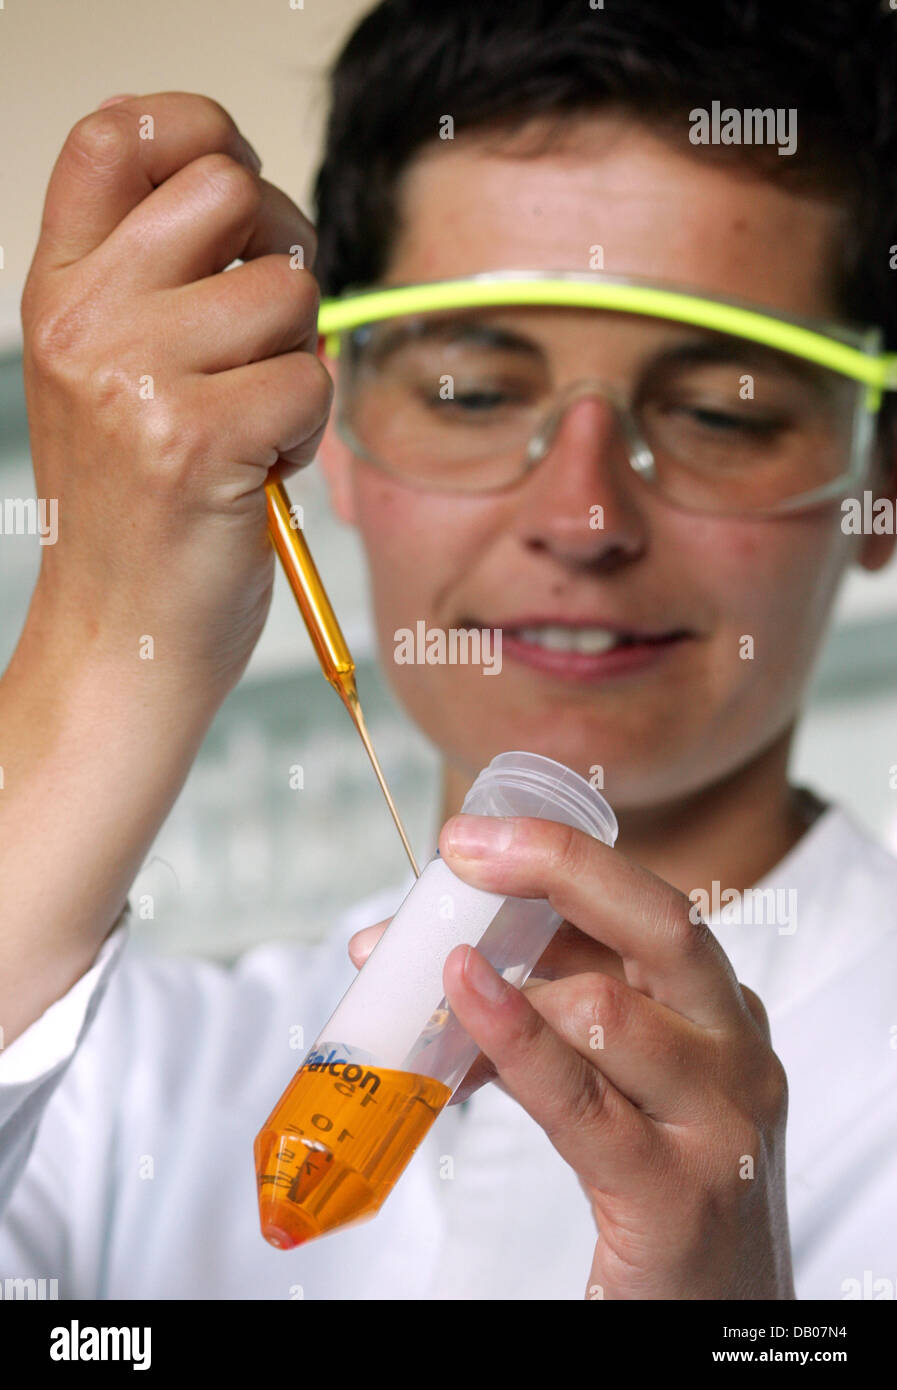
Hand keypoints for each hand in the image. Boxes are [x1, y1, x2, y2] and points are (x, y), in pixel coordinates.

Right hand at [20, 92, 329, 692]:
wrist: (119, 643)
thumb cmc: (138, 517)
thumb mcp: (112, 379)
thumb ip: (156, 285)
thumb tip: (255, 202)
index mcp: (58, 294)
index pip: (117, 136)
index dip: (198, 129)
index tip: (241, 183)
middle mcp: (83, 321)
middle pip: (229, 191)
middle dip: (279, 252)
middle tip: (263, 334)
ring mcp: (134, 378)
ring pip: (286, 290)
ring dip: (293, 359)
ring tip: (249, 426)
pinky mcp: (195, 439)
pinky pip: (308, 376)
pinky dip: (305, 427)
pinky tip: (260, 469)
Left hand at [350, 814, 793, 1299]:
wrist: (714, 1320)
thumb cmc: (652, 1188)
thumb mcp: (608, 1081)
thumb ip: (536, 1020)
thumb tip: (422, 964)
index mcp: (717, 1008)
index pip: (640, 908)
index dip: (556, 859)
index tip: (470, 838)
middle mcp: (735, 1046)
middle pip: (661, 922)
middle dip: (558, 866)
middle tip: (461, 850)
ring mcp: (718, 1119)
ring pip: (608, 1009)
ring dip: (504, 984)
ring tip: (429, 976)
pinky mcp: (678, 1193)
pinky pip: (582, 1101)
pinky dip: (514, 1039)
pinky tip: (464, 1001)